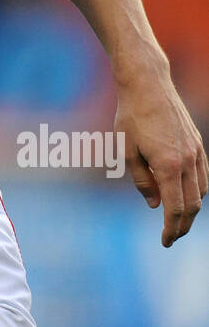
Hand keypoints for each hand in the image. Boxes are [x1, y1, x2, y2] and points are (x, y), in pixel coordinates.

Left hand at [115, 75, 207, 246]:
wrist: (148, 84)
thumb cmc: (131, 116)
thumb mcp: (127, 151)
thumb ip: (142, 181)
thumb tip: (155, 205)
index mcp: (168, 166)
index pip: (175, 209)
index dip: (171, 229)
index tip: (165, 242)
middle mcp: (187, 161)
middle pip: (192, 205)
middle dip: (183, 225)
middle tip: (171, 237)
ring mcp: (196, 151)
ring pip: (201, 191)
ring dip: (191, 209)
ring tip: (178, 219)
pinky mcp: (197, 143)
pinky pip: (203, 175)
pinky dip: (197, 191)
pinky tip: (186, 194)